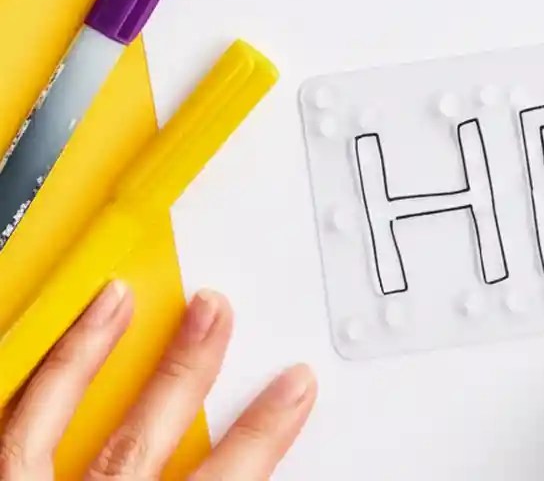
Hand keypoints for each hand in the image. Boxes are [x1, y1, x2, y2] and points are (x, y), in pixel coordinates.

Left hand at [0, 281, 316, 479]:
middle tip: (213, 310)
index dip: (261, 433)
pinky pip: (2, 434)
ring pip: (44, 426)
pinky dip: (23, 388)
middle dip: (182, 370)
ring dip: (85, 356)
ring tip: (114, 299)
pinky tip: (36, 355)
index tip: (294, 386)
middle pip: (137, 443)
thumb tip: (248, 469)